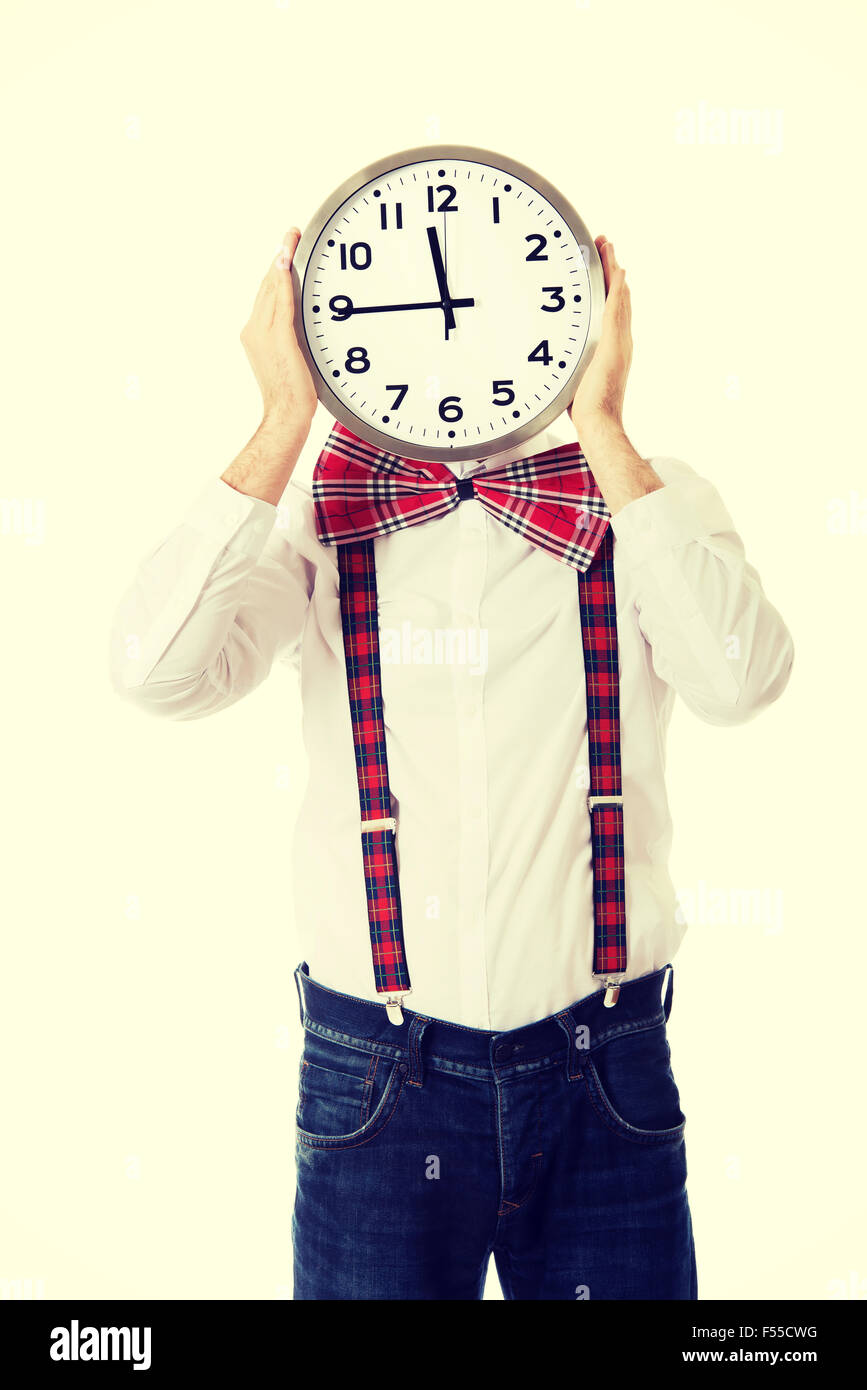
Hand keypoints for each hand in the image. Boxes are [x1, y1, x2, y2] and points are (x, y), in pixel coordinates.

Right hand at [240, 227, 317, 433]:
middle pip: (266, 285)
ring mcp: (263, 333)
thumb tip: (304, 322)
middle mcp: (254, 329)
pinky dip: (283, 280)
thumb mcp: (291, 359)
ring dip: (282, 260)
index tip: (285, 251)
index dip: (274, 269)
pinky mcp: (278, 338)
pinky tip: (287, 262)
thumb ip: (291, 336)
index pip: (266, 293)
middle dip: (278, 257)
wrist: (286, 414)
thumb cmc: (292, 394)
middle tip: (291, 235)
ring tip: (291, 239)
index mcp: (255, 333)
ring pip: (271, 288)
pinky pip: (281, 302)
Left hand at [568, 236, 631, 436]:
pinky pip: (617, 308)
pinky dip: (617, 288)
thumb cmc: (584, 408)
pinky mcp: (612, 343)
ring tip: (608, 248)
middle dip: (611, 270)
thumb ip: (567, 362)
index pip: (612, 309)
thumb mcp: (573, 378)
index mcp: (611, 347)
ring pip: (619, 297)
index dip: (609, 287)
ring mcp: (618, 341)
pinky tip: (616, 270)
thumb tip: (550, 360)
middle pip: (618, 297)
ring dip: (613, 271)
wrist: (597, 420)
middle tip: (606, 247)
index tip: (603, 269)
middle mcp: (619, 340)